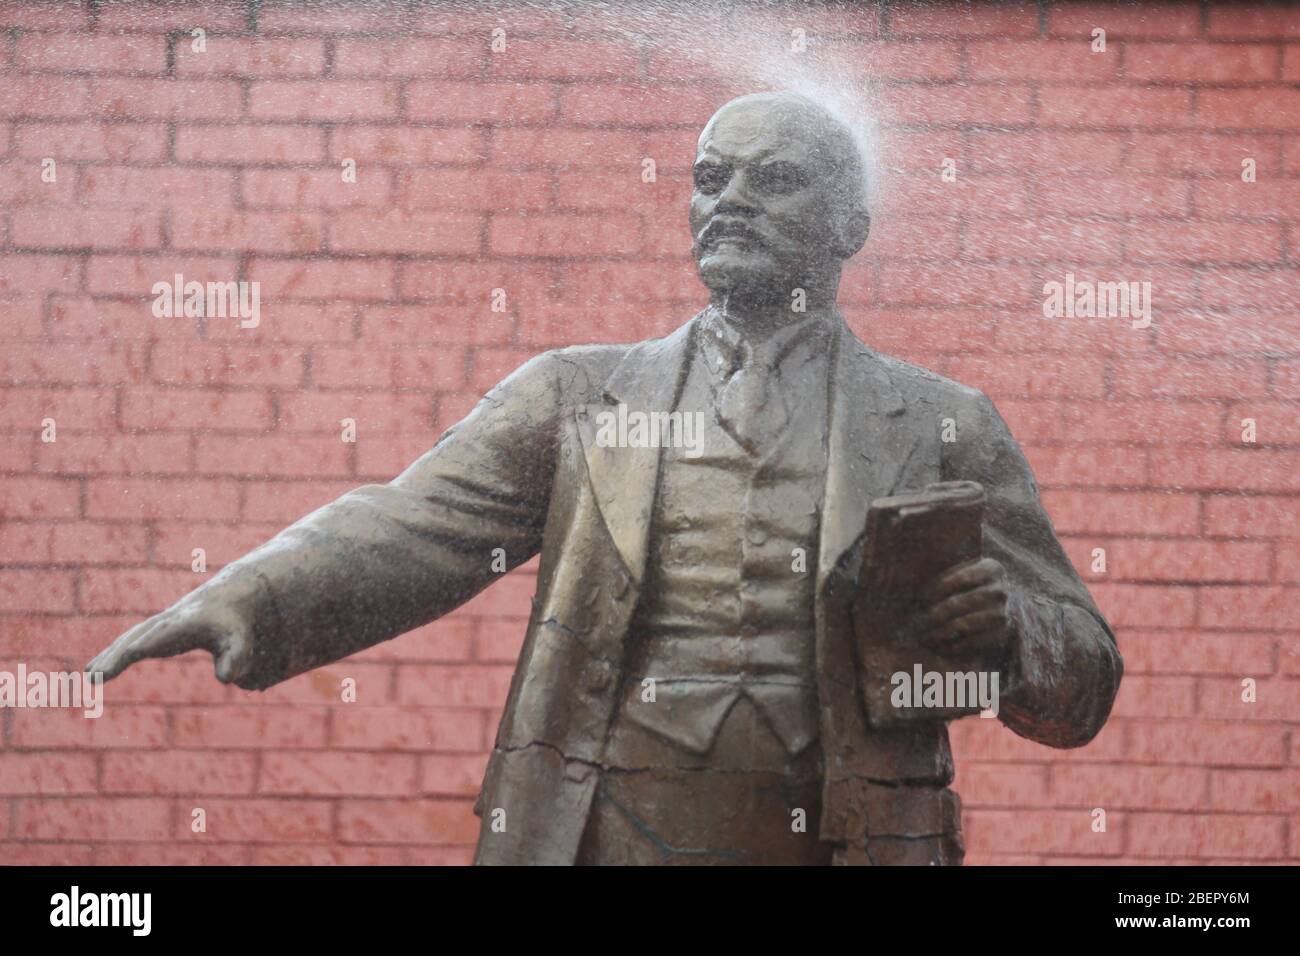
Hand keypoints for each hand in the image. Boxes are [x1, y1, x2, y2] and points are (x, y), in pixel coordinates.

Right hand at [86, 593, 253, 684]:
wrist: (229, 597)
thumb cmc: (235, 624)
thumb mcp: (241, 641)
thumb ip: (236, 659)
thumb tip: (226, 679)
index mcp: (181, 626)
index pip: (153, 641)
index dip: (134, 651)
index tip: (115, 663)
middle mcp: (164, 622)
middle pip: (133, 639)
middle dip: (113, 657)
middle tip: (93, 677)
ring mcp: (158, 624)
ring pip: (127, 639)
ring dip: (108, 656)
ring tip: (89, 675)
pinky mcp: (156, 628)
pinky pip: (129, 640)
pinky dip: (113, 653)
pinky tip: (99, 667)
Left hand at [910, 557, 1012, 662]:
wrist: (1002, 608)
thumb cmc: (970, 587)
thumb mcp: (963, 572)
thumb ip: (945, 574)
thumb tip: (913, 581)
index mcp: (991, 568)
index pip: (958, 578)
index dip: (935, 590)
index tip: (919, 599)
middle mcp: (1000, 591)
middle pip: (958, 603)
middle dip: (933, 614)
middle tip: (915, 623)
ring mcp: (1002, 614)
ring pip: (962, 625)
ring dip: (938, 632)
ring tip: (922, 637)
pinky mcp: (1000, 635)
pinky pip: (970, 643)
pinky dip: (950, 647)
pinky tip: (937, 646)